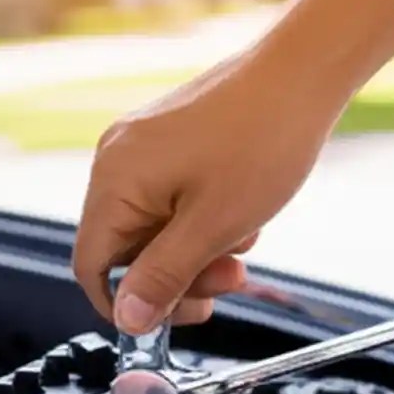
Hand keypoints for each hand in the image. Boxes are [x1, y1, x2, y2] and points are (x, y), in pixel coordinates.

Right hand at [72, 49, 348, 333]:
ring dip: (197, 250)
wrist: (302, 73)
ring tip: (244, 240)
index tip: (169, 320)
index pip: (91, 265)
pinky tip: (242, 213)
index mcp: (115, 181)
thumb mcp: (213, 227)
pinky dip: (203, 220)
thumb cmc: (262, 140)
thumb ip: (164, 277)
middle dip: (177, 275)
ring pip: (155, 228)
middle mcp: (117, 159)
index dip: (125, 304)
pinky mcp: (168, 140)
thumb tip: (127, 319)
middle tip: (227, 282)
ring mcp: (142, 146)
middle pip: (126, 249)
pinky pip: (171, 200)